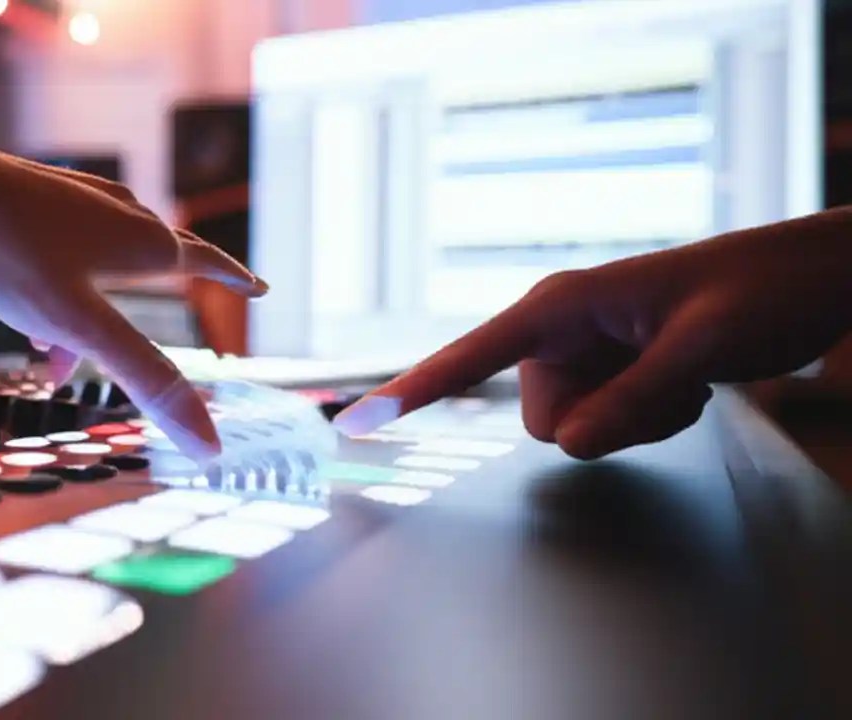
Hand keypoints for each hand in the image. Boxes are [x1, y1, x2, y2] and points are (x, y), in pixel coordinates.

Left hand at [0, 129, 266, 461]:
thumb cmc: (16, 254)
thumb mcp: (83, 327)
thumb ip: (146, 379)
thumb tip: (209, 443)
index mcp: (148, 245)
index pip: (208, 262)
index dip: (235, 280)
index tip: (260, 288)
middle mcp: (126, 216)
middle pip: (166, 256)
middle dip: (178, 286)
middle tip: (207, 288)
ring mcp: (85, 204)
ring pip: (112, 260)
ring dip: (104, 305)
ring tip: (68, 354)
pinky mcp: (45, 200)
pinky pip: (70, 252)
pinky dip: (66, 289)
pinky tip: (30, 315)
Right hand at [333, 209, 851, 458]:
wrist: (813, 278)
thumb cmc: (761, 288)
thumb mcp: (704, 343)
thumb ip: (635, 396)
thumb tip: (572, 443)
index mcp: (564, 304)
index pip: (471, 354)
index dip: (414, 388)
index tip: (358, 420)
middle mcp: (562, 330)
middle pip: (541, 418)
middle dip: (602, 422)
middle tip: (666, 389)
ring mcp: (586, 354)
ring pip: (575, 429)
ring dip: (633, 422)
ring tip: (683, 379)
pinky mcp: (610, 373)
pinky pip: (604, 428)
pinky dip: (648, 420)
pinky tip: (686, 385)